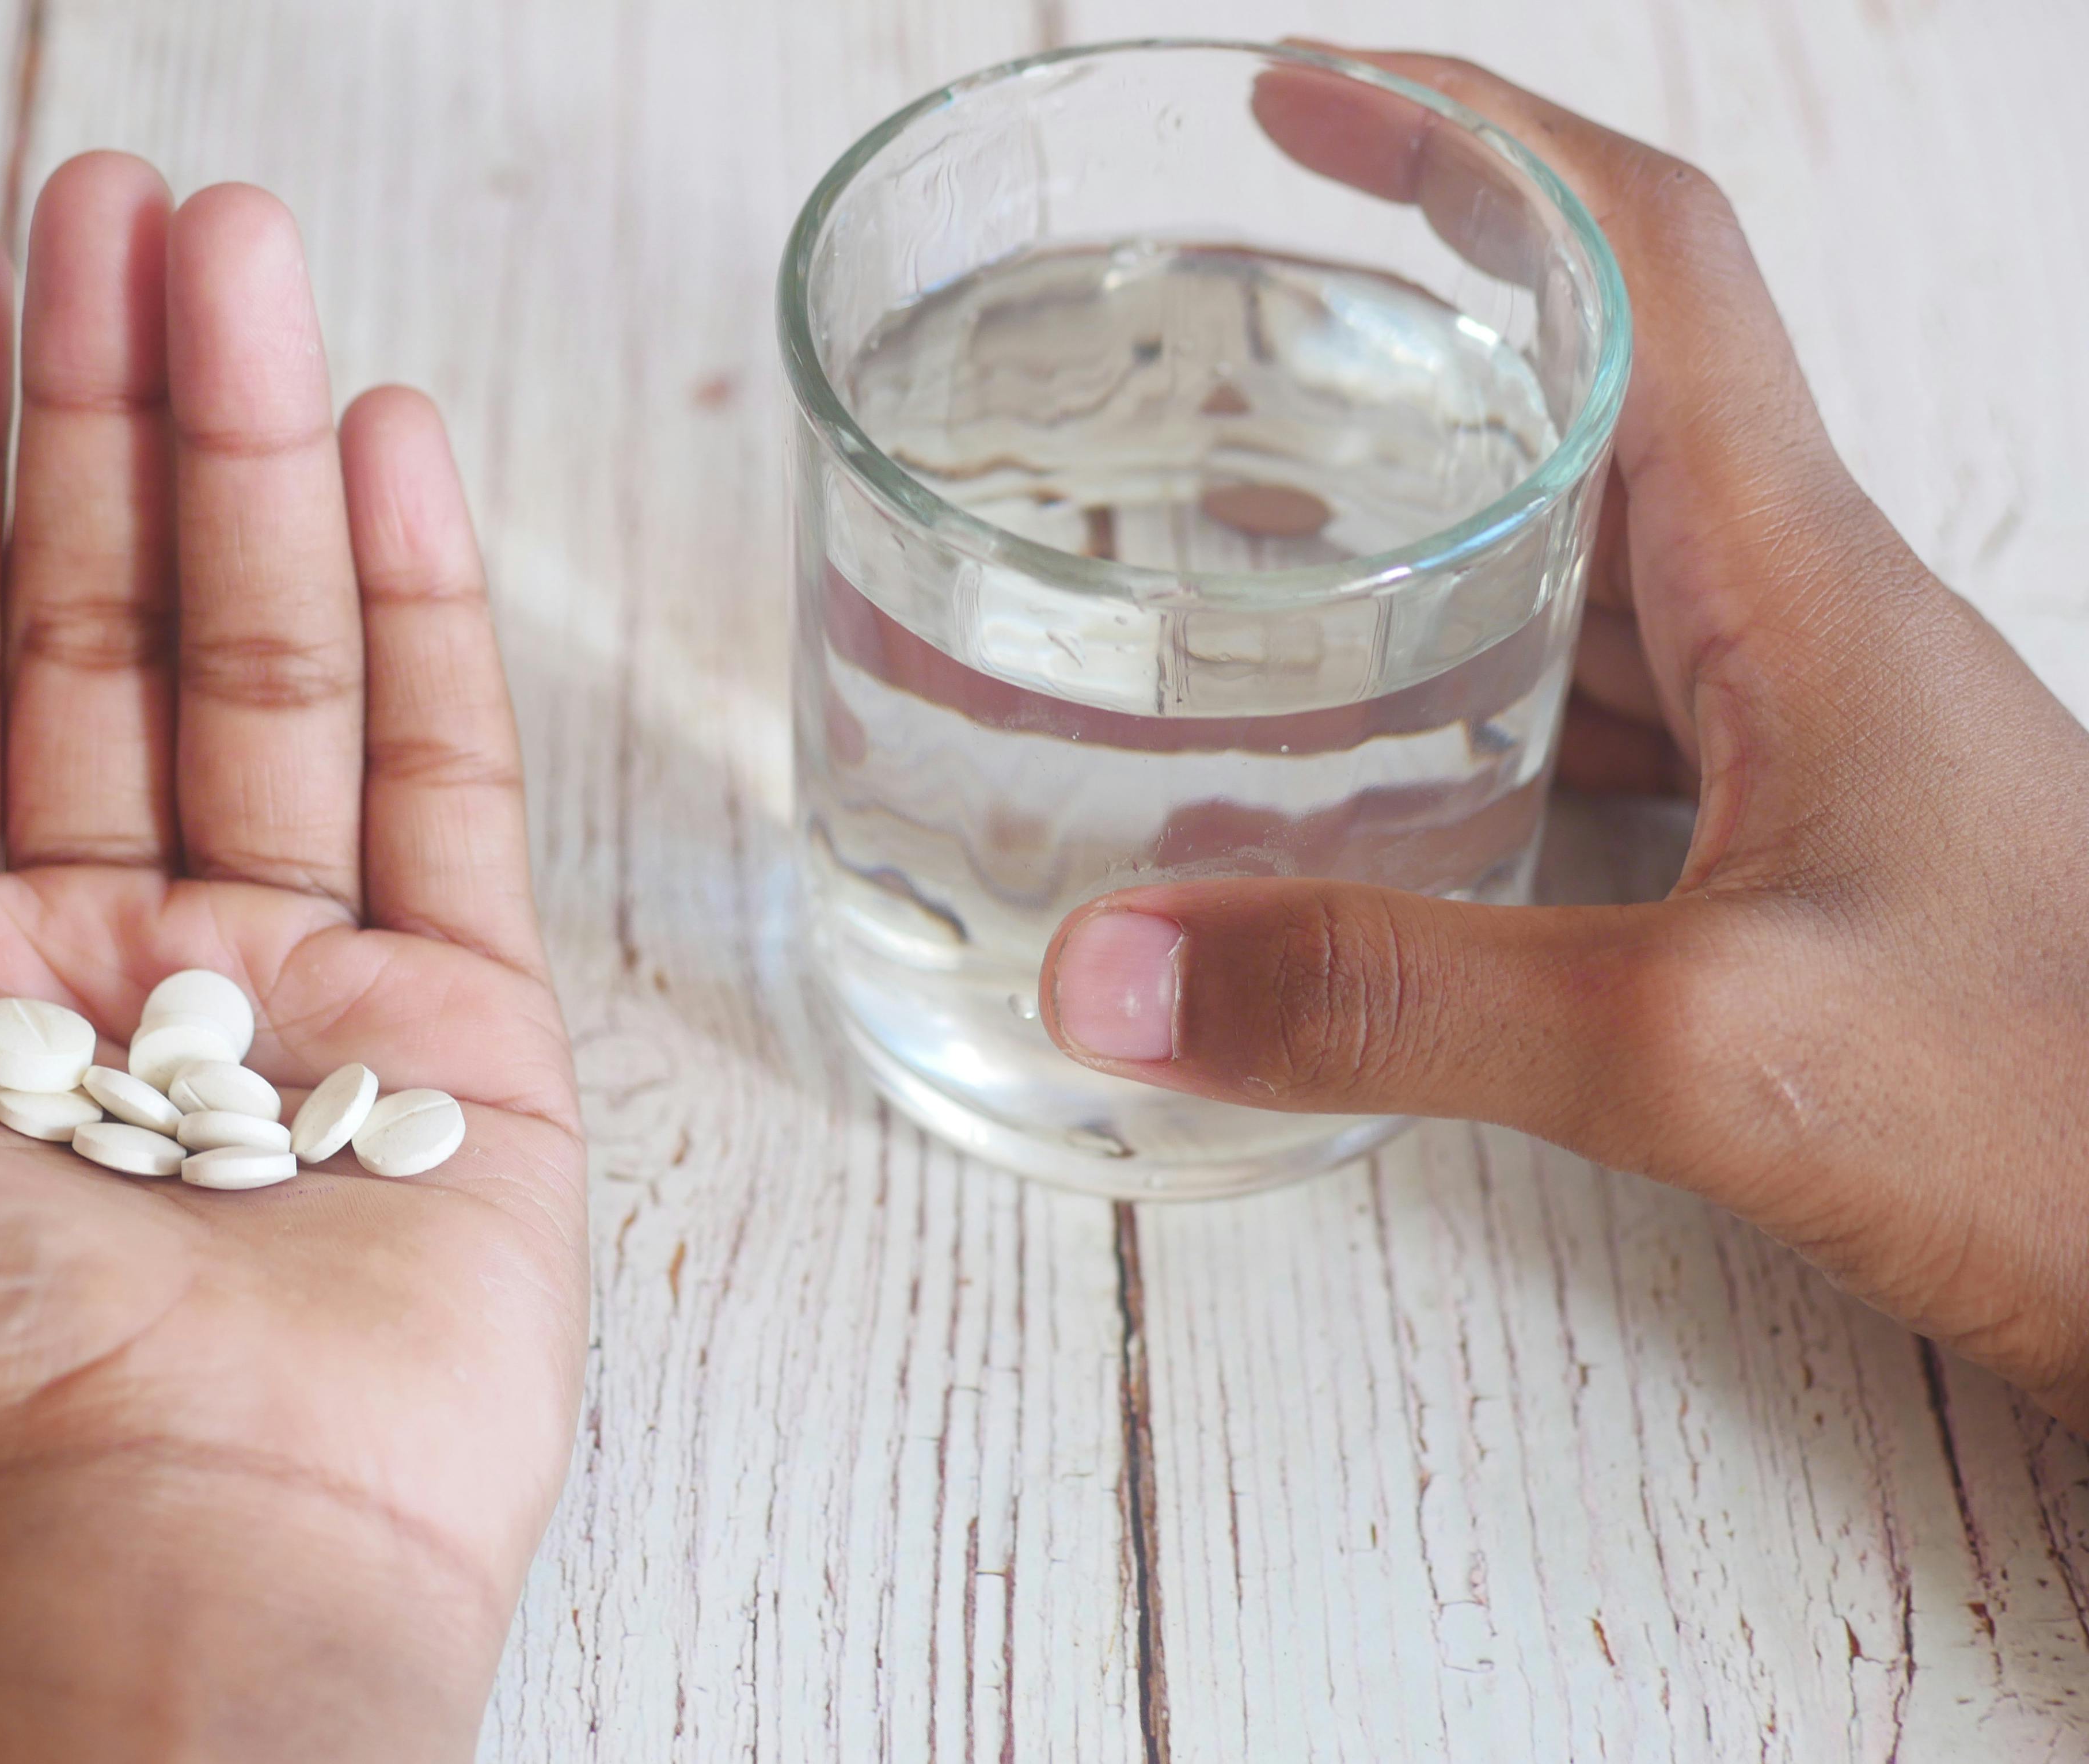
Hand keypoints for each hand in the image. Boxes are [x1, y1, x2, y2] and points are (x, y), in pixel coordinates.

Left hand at [0, 153, 582, 1761]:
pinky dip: (423, 606)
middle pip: (115, 622)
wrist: (184, 1567)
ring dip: (256, 449)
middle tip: (122, 210)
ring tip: (241, 259)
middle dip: (113, 406)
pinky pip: (440, 776)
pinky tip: (389, 447)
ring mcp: (300, 981)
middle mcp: (116, 961)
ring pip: (276, 659)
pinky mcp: (462, 1026)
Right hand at [1042, 55, 2088, 1426]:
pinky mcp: (1798, 862)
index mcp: (1799, 579)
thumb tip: (1108, 971)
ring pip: (1590, 564)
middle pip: (1596, 390)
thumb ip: (1399, 996)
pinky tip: (1369, 780)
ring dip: (1427, 520)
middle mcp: (1804, 627)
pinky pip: (1607, 718)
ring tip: (1240, 531)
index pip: (1644, 260)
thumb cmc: (2068, 1118)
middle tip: (1224, 324)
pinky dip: (1467, 703)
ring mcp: (1810, 746)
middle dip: (1405, 322)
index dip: (1473, 144)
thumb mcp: (1707, 1045)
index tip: (1307, 98)